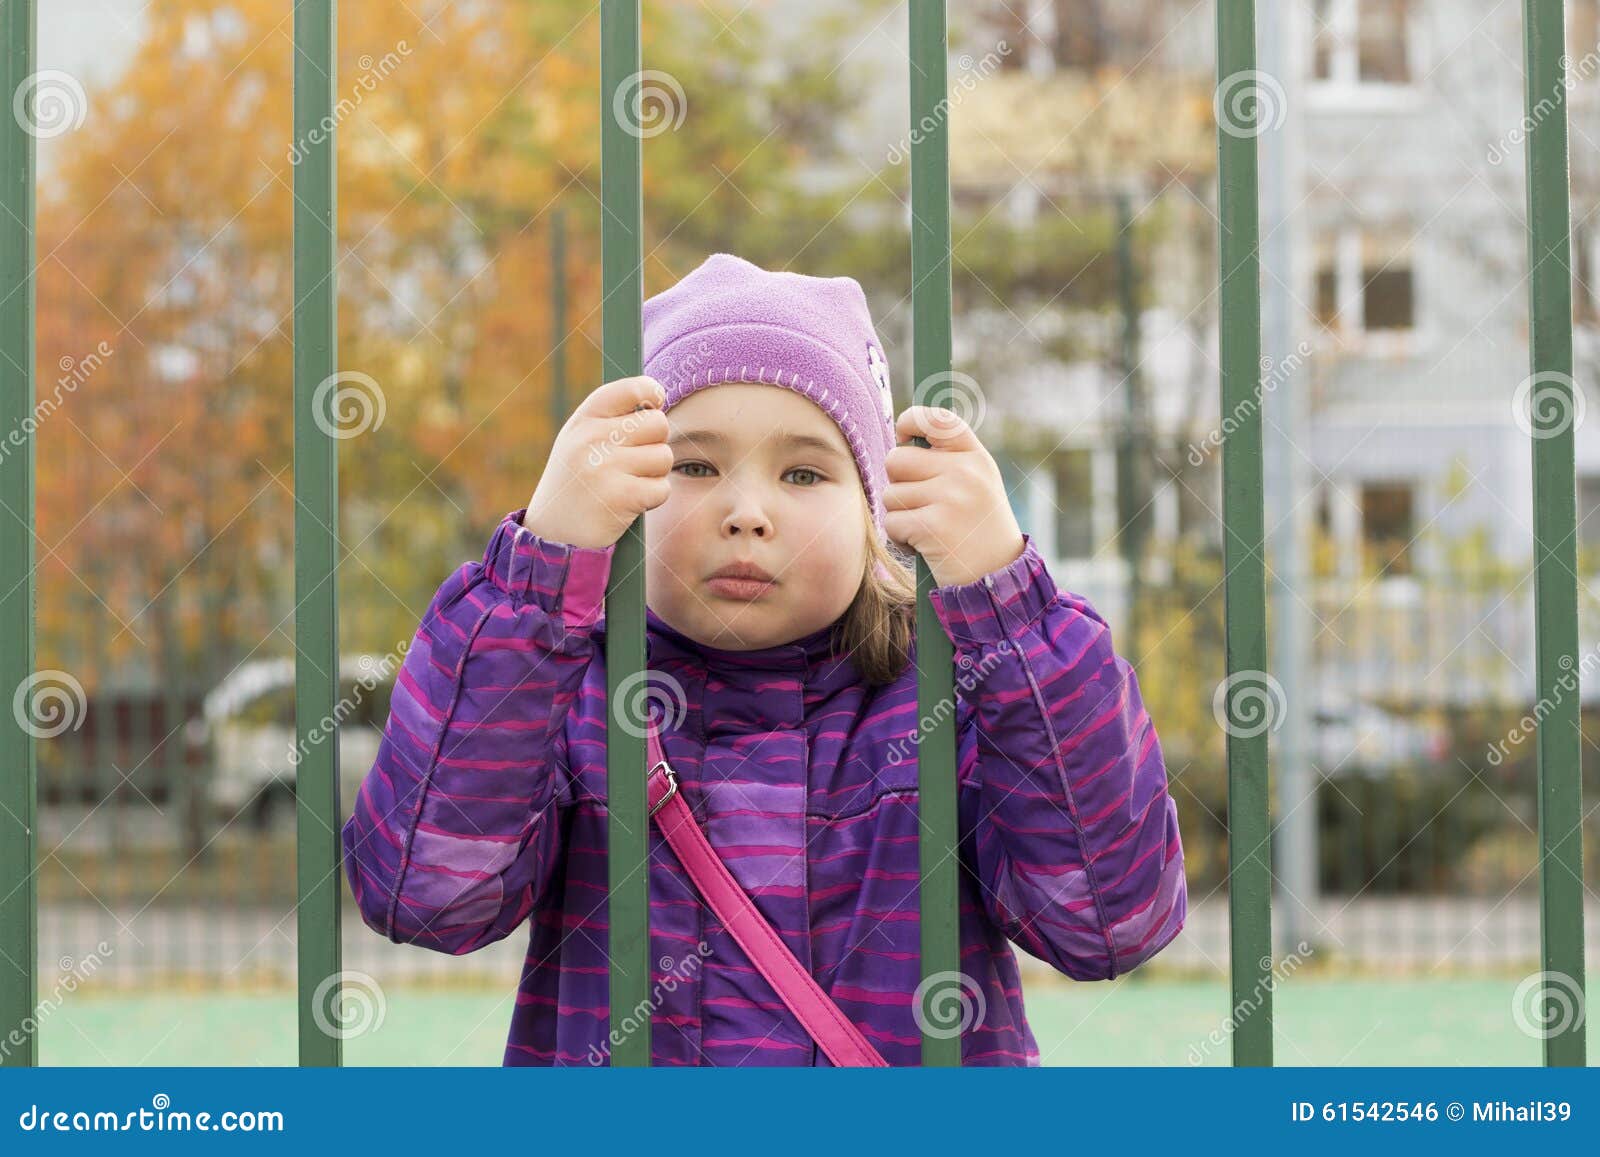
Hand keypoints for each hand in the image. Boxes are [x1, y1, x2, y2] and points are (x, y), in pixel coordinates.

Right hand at [521, 376, 672, 549]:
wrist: (553, 536)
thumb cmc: (576, 485)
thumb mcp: (579, 443)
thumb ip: (611, 420)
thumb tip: (656, 399)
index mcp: (582, 421)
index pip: (630, 389)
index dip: (650, 393)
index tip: (653, 404)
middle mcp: (592, 439)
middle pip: (658, 424)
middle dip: (655, 444)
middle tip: (636, 462)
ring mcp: (605, 468)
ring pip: (664, 457)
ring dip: (654, 474)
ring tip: (628, 484)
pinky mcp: (621, 497)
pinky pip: (662, 488)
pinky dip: (652, 498)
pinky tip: (629, 503)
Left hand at [883, 407, 1024, 587]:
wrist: (999, 581)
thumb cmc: (978, 532)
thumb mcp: (977, 486)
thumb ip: (948, 461)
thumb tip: (901, 442)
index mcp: (976, 457)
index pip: (938, 419)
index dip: (911, 421)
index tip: (905, 438)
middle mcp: (965, 472)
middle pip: (896, 459)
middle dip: (898, 484)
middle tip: (920, 505)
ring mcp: (950, 498)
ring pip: (890, 494)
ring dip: (900, 516)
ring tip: (928, 530)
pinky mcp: (934, 526)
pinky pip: (892, 522)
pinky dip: (900, 539)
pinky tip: (925, 546)